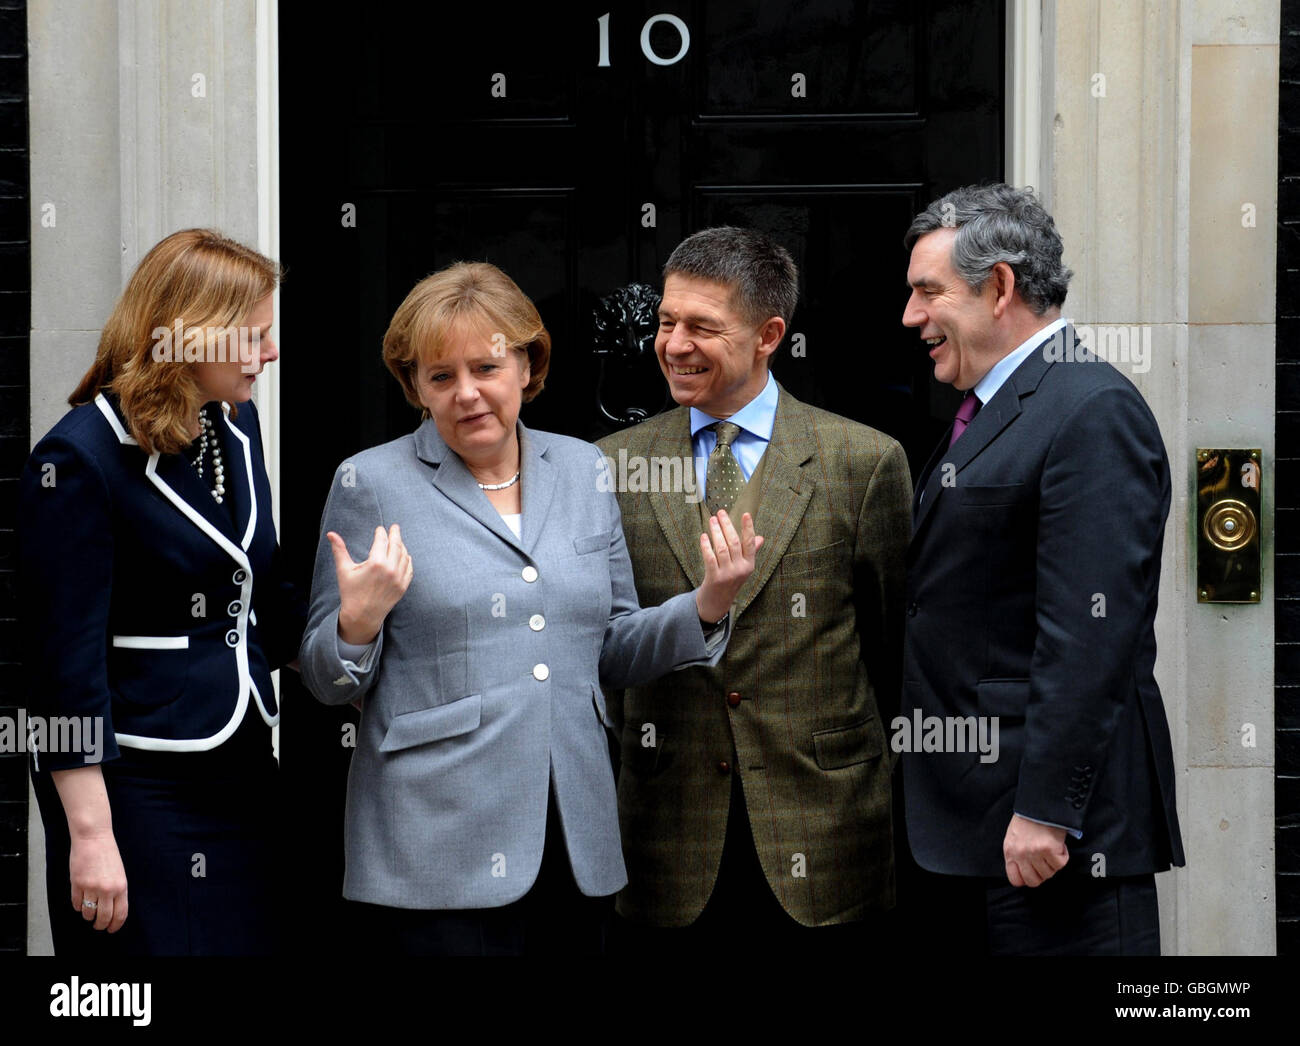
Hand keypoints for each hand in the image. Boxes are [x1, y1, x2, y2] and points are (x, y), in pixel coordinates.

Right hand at [68, 831, 127, 932]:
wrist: (94, 838)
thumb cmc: (108, 854)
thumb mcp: (119, 873)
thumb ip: (117, 891)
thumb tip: (113, 910)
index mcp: (121, 886)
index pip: (120, 914)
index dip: (115, 925)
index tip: (111, 929)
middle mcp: (107, 889)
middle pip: (103, 917)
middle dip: (100, 925)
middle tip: (98, 926)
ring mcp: (91, 887)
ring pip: (88, 913)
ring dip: (88, 916)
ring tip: (89, 913)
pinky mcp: (77, 884)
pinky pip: (76, 903)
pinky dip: (78, 906)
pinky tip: (80, 903)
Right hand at [330, 524, 412, 644]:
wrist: (362, 616)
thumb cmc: (350, 592)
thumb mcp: (344, 570)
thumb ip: (339, 550)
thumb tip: (331, 533)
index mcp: (376, 563)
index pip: (382, 541)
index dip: (381, 533)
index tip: (380, 528)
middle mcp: (390, 569)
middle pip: (396, 545)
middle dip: (395, 534)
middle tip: (395, 527)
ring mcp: (399, 578)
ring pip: (404, 556)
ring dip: (401, 546)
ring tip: (397, 540)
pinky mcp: (403, 586)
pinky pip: (409, 568)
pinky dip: (407, 559)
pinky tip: (404, 555)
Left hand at [695, 509, 762, 622]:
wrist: (717, 603)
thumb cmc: (729, 582)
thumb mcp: (743, 569)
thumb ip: (750, 552)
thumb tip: (760, 538)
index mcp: (749, 565)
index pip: (750, 543)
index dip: (748, 528)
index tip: (745, 514)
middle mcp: (741, 569)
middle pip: (734, 542)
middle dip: (727, 525)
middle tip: (720, 513)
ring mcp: (728, 574)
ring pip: (722, 548)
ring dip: (716, 532)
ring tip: (711, 521)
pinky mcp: (715, 578)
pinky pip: (710, 558)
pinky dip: (706, 546)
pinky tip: (704, 536)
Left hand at [1003, 813, 1069, 886]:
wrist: (1041, 803)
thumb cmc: (1028, 818)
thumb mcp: (1014, 837)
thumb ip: (1017, 854)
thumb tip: (1026, 870)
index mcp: (1010, 851)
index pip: (1015, 879)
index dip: (1026, 879)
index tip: (1034, 873)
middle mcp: (1021, 854)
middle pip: (1033, 881)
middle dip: (1042, 874)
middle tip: (1046, 861)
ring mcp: (1035, 853)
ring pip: (1049, 873)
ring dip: (1053, 863)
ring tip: (1052, 848)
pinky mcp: (1050, 849)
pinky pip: (1060, 864)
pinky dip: (1063, 856)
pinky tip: (1059, 845)